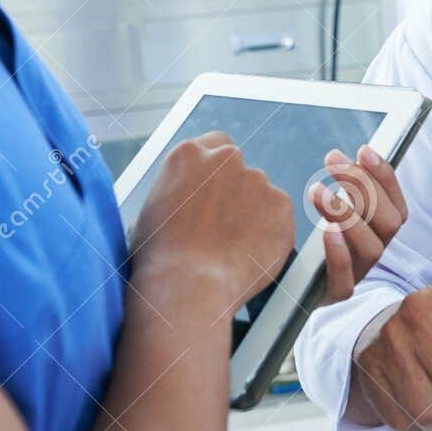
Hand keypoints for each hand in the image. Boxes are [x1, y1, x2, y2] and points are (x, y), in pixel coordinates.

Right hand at [128, 132, 294, 314]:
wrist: (187, 285)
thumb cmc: (159, 258)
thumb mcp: (150, 212)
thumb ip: (175, 195)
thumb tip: (180, 204)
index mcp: (188, 154)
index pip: (214, 145)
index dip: (216, 171)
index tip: (215, 190)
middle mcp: (225, 158)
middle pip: (238, 166)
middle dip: (234, 189)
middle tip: (224, 224)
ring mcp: (257, 179)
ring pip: (260, 193)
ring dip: (252, 212)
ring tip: (233, 248)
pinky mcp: (281, 204)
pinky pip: (277, 216)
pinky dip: (269, 232)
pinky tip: (249, 254)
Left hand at [307, 145, 408, 303]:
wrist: (297, 293)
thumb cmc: (317, 245)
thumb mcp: (335, 216)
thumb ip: (348, 194)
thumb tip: (344, 158)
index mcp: (381, 233)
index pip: (396, 203)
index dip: (384, 176)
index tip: (363, 150)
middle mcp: (376, 252)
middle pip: (388, 222)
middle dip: (363, 185)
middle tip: (332, 159)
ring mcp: (359, 276)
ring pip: (371, 248)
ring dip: (347, 214)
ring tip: (317, 190)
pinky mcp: (336, 296)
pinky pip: (344, 281)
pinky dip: (339, 254)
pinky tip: (326, 231)